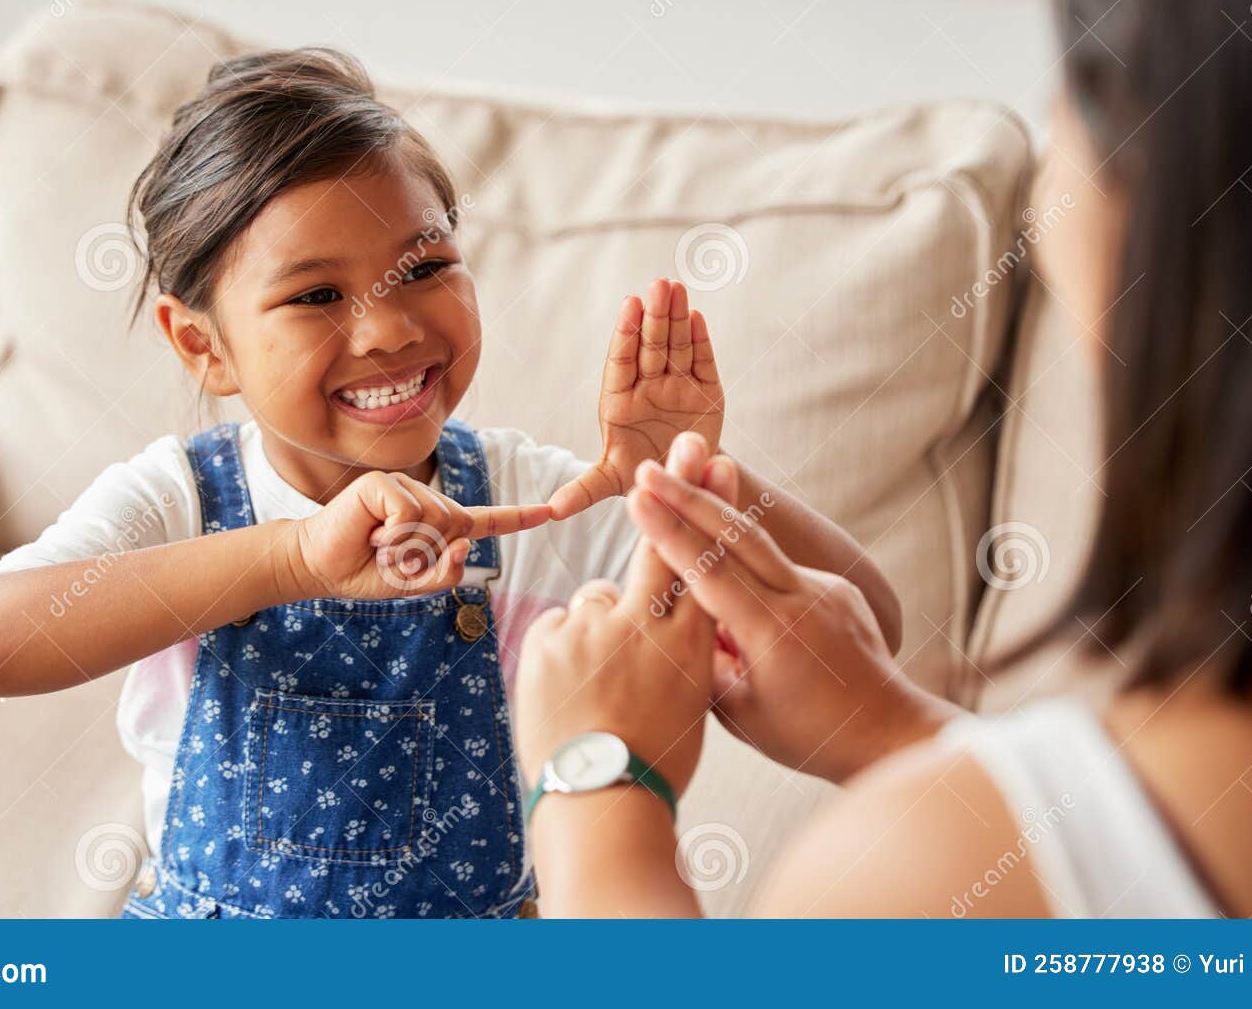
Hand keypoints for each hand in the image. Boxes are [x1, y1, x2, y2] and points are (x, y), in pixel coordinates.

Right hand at [282, 471, 549, 600]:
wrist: (320, 567)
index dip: (518, 517)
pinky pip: (409, 514)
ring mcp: (405, 486)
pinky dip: (391, 535)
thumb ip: (446, 572)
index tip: (552, 511)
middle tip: (389, 557)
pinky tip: (370, 534)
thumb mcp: (414, 583)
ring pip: (434, 521)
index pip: (485, 519)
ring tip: (377, 545)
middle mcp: (427, 499)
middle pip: (456, 527)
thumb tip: (468, 543)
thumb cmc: (365, 572)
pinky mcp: (383, 483)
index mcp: (438, 523)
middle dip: (424, 555)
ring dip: (405, 547)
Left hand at [516, 443, 715, 797]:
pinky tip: (569, 690)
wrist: (598, 804)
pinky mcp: (547, 640)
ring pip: (597, 599)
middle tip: (677, 449)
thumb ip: (687, 650)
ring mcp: (592, 628)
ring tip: (597, 684)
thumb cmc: (655, 762)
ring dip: (597, 627)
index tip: (703, 454)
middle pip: (653, 546)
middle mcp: (645, 623)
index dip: (701, 503)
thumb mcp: (693, 702)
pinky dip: (563, 648)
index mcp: (690, 641)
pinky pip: (558, 625)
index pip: (698, 557)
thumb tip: (680, 615)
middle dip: (664, 496)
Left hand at [549, 278, 723, 519]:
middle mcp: (648, 387)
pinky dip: (701, 340)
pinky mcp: (706, 390)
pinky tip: (696, 316)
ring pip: (675, 346)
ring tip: (676, 288)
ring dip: (676, 316)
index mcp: (620, 401)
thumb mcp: (612, 483)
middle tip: (658, 285)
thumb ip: (585, 489)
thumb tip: (550, 510)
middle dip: (654, 316)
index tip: (630, 305)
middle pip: (650, 346)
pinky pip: (702, 361)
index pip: (621, 362)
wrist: (685, 481)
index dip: (627, 333)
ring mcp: (677, 385)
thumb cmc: (641, 475)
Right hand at [625, 444, 959, 783]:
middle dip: (689, 495)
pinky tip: (736, 581)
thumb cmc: (808, 736)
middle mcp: (802, 599)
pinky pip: (782, 570)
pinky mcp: (839, 587)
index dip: (669, 531)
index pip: (710, 571)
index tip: (637, 498)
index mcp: (773, 633)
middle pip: (737, 534)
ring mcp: (825, 588)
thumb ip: (703, 662)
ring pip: (759, 546)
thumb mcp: (741, 714)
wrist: (888, 732)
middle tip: (650, 468)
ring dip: (715, 518)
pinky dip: (749, 567)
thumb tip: (676, 621)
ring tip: (681, 490)